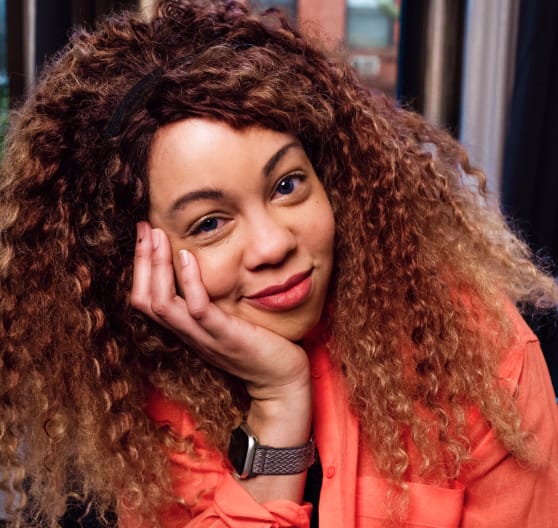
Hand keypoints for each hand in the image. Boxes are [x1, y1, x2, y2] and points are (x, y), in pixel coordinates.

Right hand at [132, 222, 311, 502]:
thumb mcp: (230, 320)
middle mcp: (189, 333)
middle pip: (146, 300)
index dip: (142, 268)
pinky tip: (188, 256)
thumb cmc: (260, 347)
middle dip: (142, 261)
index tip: (146, 235)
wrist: (282, 382)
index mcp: (188, 329)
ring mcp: (205, 337)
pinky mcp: (226, 336)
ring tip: (156, 235)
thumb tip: (212, 271)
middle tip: (144, 227)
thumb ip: (216, 302)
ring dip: (155, 266)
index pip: (148, 299)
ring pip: (162, 304)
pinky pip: (199, 308)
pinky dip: (189, 281)